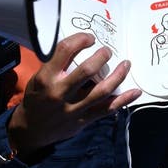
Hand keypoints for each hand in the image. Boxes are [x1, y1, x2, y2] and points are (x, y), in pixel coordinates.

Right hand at [7, 33, 141, 158]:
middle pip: (87, 70)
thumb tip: (78, 52)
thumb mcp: (38, 79)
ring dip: (117, 76)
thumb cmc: (37, 99)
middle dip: (101, 57)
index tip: (89, 38)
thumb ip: (56, 67)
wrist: (33, 130)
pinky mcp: (84, 120)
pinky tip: (134, 92)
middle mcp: (61, 92)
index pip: (65, 51)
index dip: (80, 40)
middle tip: (108, 51)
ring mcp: (74, 108)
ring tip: (126, 65)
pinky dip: (123, 100)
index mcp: (47, 77)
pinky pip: (107, 109)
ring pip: (102, 91)